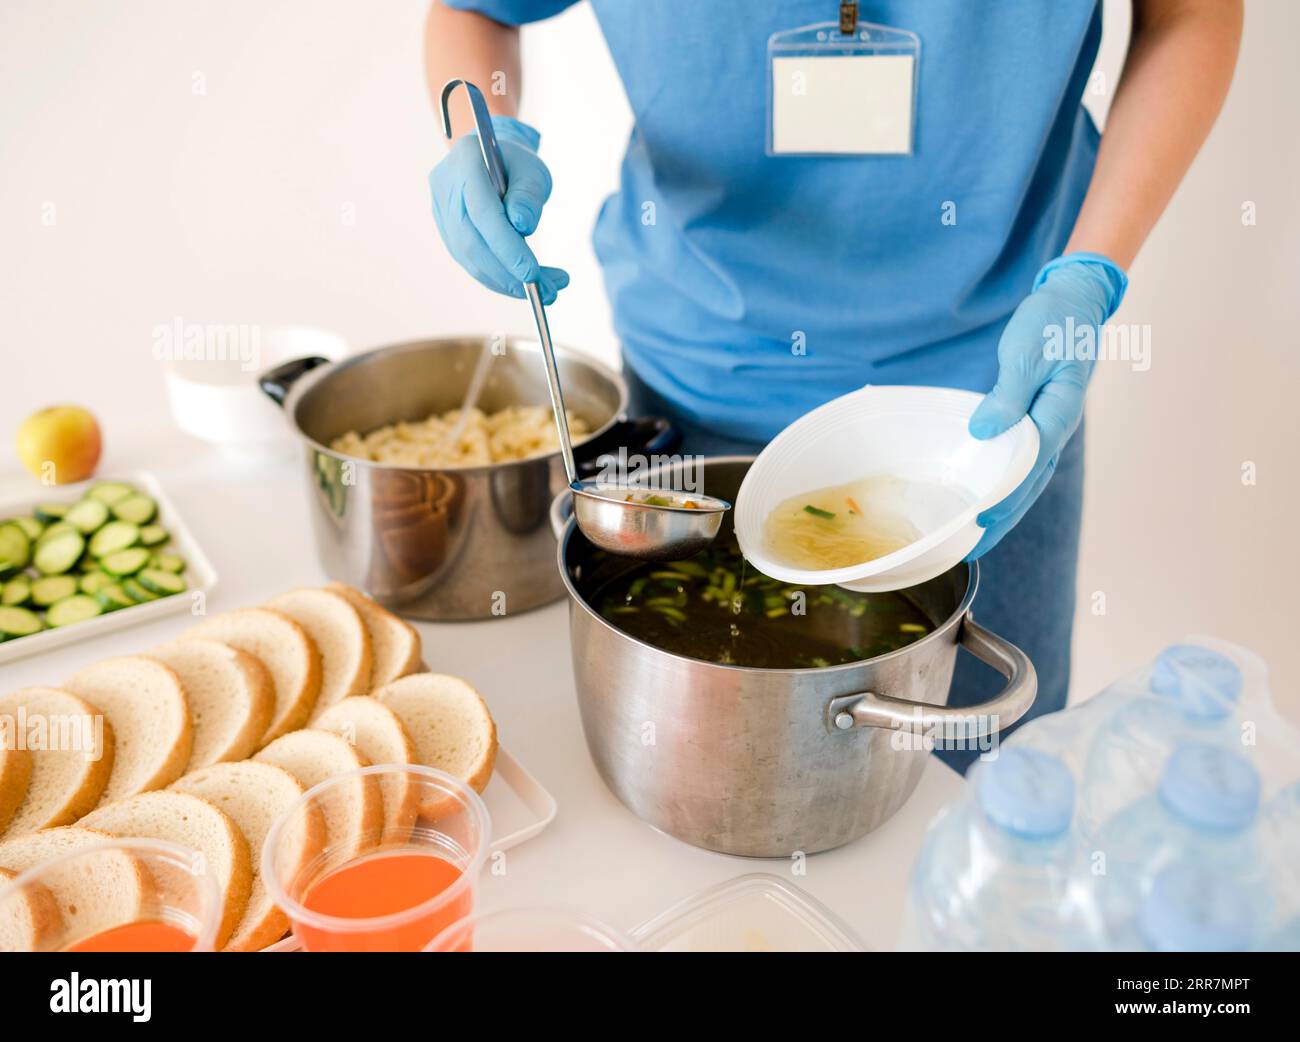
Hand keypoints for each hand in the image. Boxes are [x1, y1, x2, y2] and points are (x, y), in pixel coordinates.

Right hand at [428, 115, 568, 302]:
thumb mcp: (532, 171)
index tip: (532, 274)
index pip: (482, 213)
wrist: (492, 161)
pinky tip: (524, 284)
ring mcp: (440, 210)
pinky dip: (498, 279)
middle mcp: (445, 186)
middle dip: (508, 274)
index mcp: (465, 161)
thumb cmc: (517, 164)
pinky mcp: (446, 231)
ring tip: (546, 290)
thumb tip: (523, 226)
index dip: (506, 247)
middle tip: (548, 292)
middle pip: (471, 241)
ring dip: (507, 282)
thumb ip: (528, 195)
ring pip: (469, 258)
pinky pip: (470, 262)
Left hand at [966, 252, 1128, 558]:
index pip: (1029, 465)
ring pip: (1028, 477)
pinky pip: (1023, 460)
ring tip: (978, 537)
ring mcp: (1050, 425)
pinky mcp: (1040, 418)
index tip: (981, 518)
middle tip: (972, 549)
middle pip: (1031, 483)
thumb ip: (1008, 395)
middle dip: (1004, 517)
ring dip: (1005, 507)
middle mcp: (1056, 426)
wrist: (1073, 299)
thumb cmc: (1051, 322)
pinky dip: (1007, 482)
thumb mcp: (1026, 354)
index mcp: (1058, 412)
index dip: (1005, 495)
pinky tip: (988, 496)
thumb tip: (985, 431)